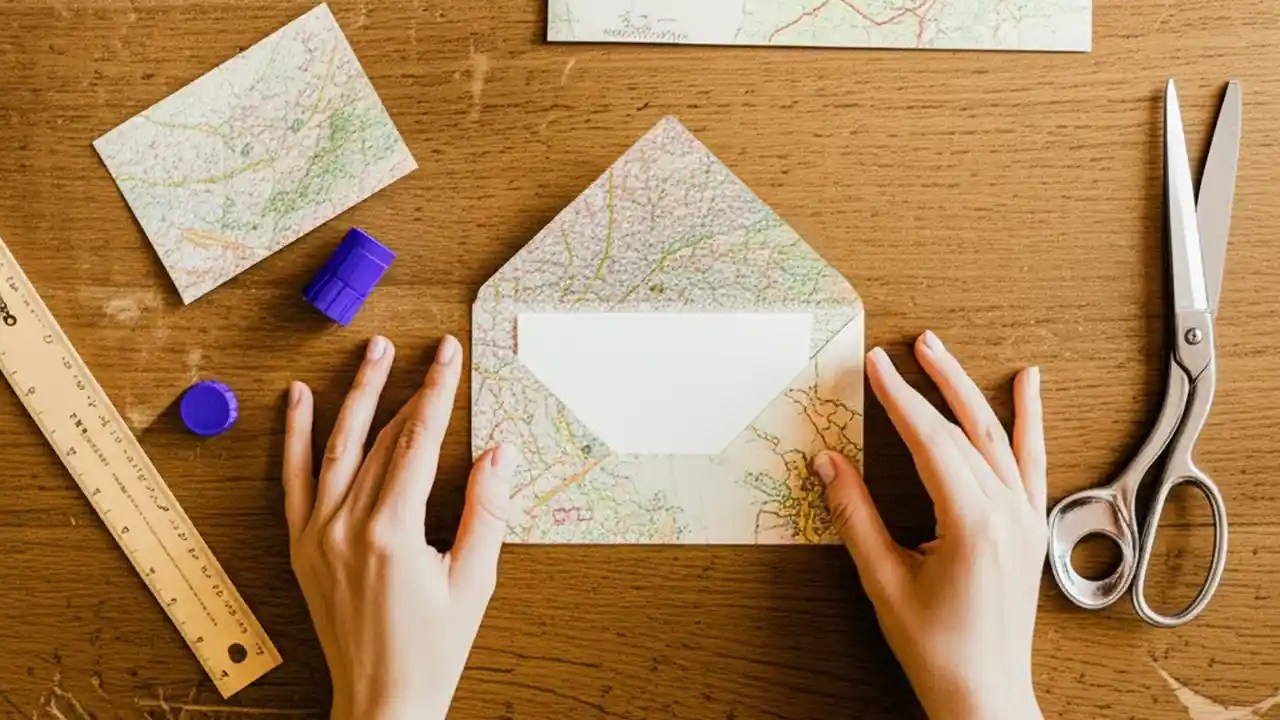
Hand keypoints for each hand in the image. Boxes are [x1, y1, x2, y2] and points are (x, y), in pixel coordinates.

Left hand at [283, 335, 515, 719]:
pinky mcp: (302, 545)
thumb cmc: (433, 648)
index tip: (448, 356)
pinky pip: (294, 480)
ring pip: (338, 447)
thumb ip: (487, 512)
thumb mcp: (474, 581)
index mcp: (393, 532)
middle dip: (407, 388)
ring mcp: (318, 533)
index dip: (437, 392)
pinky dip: (296, 437)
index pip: (418, 441)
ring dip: (355, 395)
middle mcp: (347, 525)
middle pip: (383, 438)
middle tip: (424, 349)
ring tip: (371, 353)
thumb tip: (498, 452)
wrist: (382, 700)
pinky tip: (301, 400)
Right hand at [814, 331, 1046, 719]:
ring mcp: (1025, 519)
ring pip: (999, 437)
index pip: (931, 442)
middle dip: (934, 383)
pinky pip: (1032, 462)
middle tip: (909, 347)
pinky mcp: (1030, 527)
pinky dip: (1030, 421)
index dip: (900, 400)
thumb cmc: (935, 647)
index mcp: (973, 525)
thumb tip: (829, 463)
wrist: (984, 692)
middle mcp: (1007, 514)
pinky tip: (1030, 388)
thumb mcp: (884, 581)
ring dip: (971, 390)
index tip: (877, 366)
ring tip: (943, 353)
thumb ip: (855, 515)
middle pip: (967, 429)